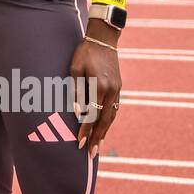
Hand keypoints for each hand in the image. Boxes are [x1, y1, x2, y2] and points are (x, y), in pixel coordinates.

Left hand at [70, 21, 120, 157]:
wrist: (103, 40)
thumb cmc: (84, 53)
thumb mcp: (74, 69)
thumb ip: (76, 91)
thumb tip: (77, 113)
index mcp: (99, 86)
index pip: (92, 115)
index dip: (85, 130)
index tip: (79, 143)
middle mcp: (111, 91)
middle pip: (105, 120)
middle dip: (97, 138)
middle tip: (91, 154)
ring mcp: (117, 89)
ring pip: (112, 116)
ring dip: (105, 132)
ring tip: (98, 145)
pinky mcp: (119, 87)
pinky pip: (114, 108)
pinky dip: (109, 120)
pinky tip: (104, 128)